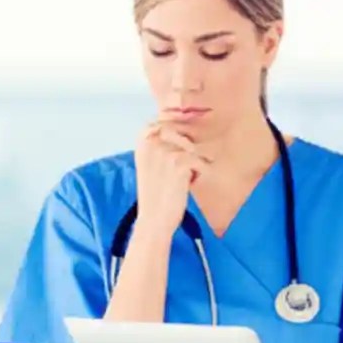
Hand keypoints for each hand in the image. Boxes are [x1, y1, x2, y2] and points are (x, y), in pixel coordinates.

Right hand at [133, 122, 210, 236]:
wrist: (154, 219)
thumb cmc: (154, 196)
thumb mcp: (148, 166)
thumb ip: (157, 147)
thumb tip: (179, 132)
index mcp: (141, 145)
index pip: (159, 122)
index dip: (173, 126)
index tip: (182, 138)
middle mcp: (151, 144)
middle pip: (180, 130)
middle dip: (189, 145)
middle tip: (190, 162)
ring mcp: (165, 152)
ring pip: (193, 147)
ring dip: (195, 161)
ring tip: (186, 177)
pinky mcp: (180, 163)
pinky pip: (200, 160)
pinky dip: (200, 172)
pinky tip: (190, 183)